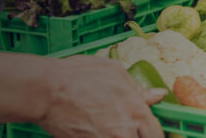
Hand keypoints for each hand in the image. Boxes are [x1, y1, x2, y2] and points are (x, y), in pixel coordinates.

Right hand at [37, 55, 166, 137]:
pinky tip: (96, 129)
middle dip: (140, 137)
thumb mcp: (116, 72)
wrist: (46, 91)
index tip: (150, 132)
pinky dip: (101, 137)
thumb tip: (158, 95)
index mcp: (136, 111)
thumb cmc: (80, 76)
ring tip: (111, 127)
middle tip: (132, 130)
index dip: (155, 134)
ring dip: (120, 135)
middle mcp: (124, 131)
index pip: (157, 134)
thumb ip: (139, 89)